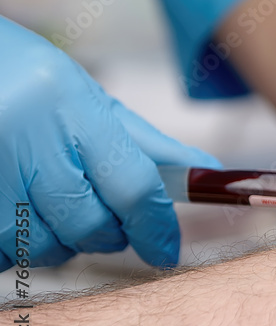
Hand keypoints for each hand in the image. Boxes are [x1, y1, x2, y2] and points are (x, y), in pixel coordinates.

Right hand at [0, 17, 219, 268]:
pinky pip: (1, 252)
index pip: (132, 186)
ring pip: (41, 247)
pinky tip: (17, 214)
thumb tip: (204, 173)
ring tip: (53, 206)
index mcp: (69, 107)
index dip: (156, 227)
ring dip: (59, 242)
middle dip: (108, 233)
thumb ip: (143, 142)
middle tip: (107, 219)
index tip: (166, 249)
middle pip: (88, 224)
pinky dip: (16, 246)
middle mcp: (26, 140)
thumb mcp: (83, 95)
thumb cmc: (20, 73)